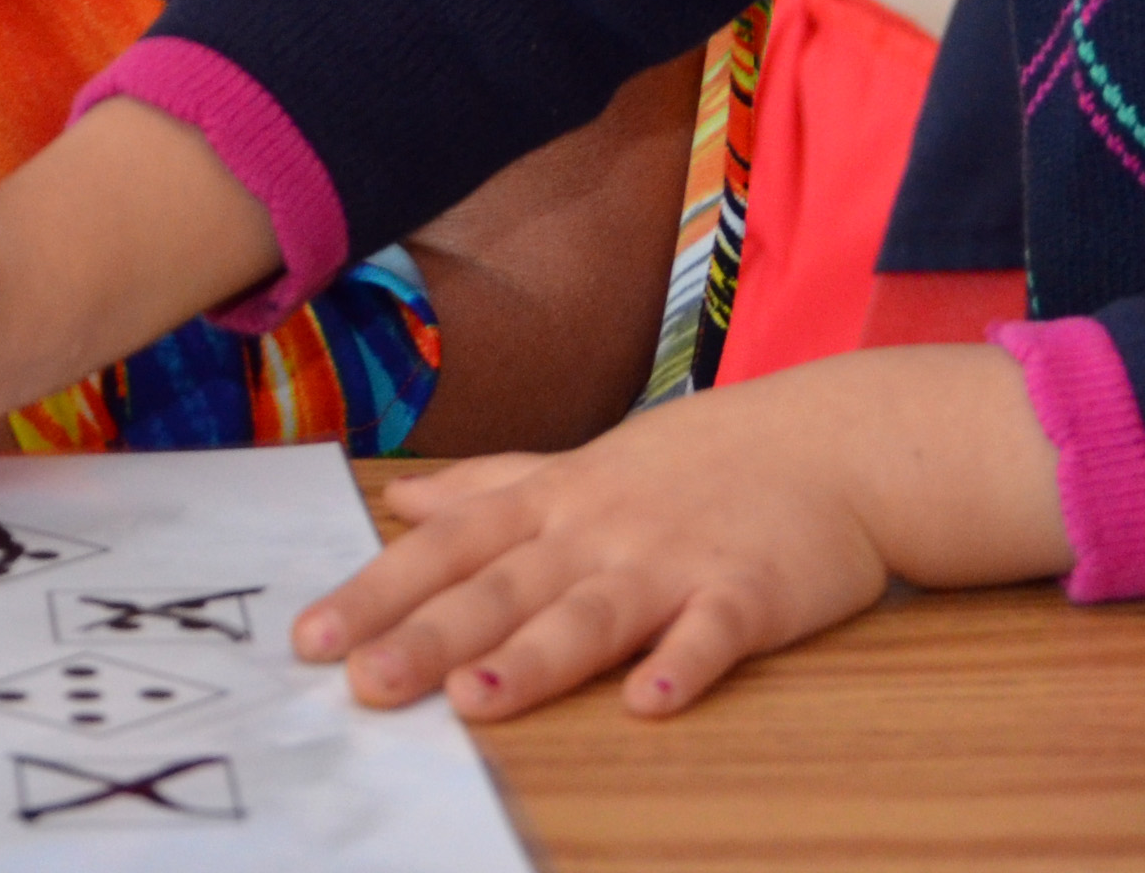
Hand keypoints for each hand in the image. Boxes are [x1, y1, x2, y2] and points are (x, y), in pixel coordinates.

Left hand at [291, 346, 1071, 722]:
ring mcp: (674, 561)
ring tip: (478, 702)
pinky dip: (683, 665)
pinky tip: (652, 702)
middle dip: (430, 635)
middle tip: (363, 683)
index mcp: (556, 503)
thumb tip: (402, 500)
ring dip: (536, 657)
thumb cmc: (698, 461)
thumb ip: (492, 484)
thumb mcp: (584, 463)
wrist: (832, 442)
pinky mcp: (748, 593)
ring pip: (594, 614)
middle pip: (504, 588)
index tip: (312, 639)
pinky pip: (711, 633)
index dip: (379, 591)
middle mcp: (600, 531)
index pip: (450, 548)